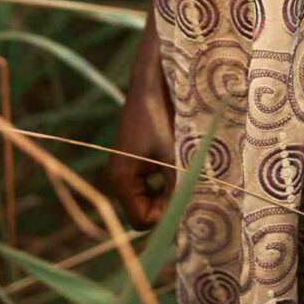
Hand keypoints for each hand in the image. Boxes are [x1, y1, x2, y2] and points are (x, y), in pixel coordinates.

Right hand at [109, 9, 175, 228]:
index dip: (165, 213)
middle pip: (146, 212)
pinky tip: (176, 157)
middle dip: (167, 201)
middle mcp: (118, 178)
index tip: (182, 190)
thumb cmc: (163, 117)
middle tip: (184, 176)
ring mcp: (125, 169)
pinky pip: (152, 183)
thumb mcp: (173, 157)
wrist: (154, 82)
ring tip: (181, 164)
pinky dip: (167, 177)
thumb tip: (185, 217)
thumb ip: (176, 190)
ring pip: (152, 198)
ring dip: (170, 187)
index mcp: (120, 180)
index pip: (143, 221)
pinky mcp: (134, 159)